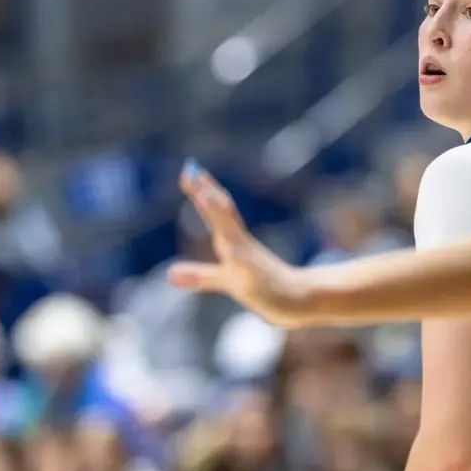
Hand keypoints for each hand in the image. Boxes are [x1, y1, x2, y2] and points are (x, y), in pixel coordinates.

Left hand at [169, 161, 311, 325]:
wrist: (300, 302)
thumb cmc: (266, 288)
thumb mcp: (227, 282)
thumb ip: (200, 276)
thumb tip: (170, 274)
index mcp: (235, 243)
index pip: (218, 212)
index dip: (203, 191)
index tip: (189, 169)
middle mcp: (243, 246)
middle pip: (224, 214)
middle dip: (207, 192)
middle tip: (190, 169)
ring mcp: (251, 262)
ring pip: (233, 234)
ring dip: (219, 214)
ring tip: (204, 195)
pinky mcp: (258, 281)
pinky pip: (249, 268)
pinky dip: (240, 257)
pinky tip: (230, 249)